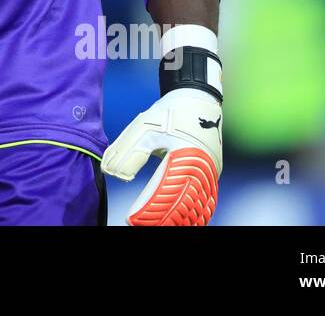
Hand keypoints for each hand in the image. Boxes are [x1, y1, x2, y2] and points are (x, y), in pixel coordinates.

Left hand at [102, 87, 221, 224]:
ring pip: (195, 207)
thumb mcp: (143, 126)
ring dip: (175, 218)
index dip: (149, 208)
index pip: (167, 191)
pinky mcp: (211, 175)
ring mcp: (211, 174)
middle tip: (139, 224)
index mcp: (188, 155)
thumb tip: (113, 174)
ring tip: (152, 224)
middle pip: (184, 205)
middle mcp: (205, 168)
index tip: (132, 218)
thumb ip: (127, 151)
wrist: (199, 99)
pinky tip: (171, 219)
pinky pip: (200, 200)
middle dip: (162, 218)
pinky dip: (185, 212)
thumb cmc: (170, 111)